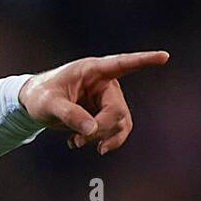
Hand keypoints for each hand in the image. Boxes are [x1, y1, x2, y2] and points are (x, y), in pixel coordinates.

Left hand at [18, 50, 169, 154]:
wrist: (36, 104)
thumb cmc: (40, 96)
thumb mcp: (48, 105)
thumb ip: (69, 115)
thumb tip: (92, 130)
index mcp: (93, 71)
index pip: (122, 64)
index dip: (143, 61)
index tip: (164, 57)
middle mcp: (105, 83)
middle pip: (117, 110)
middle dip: (101, 129)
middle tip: (77, 141)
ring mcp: (108, 99)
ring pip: (120, 124)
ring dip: (102, 138)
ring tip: (76, 144)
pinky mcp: (105, 114)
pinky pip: (116, 131)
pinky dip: (102, 142)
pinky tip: (78, 143)